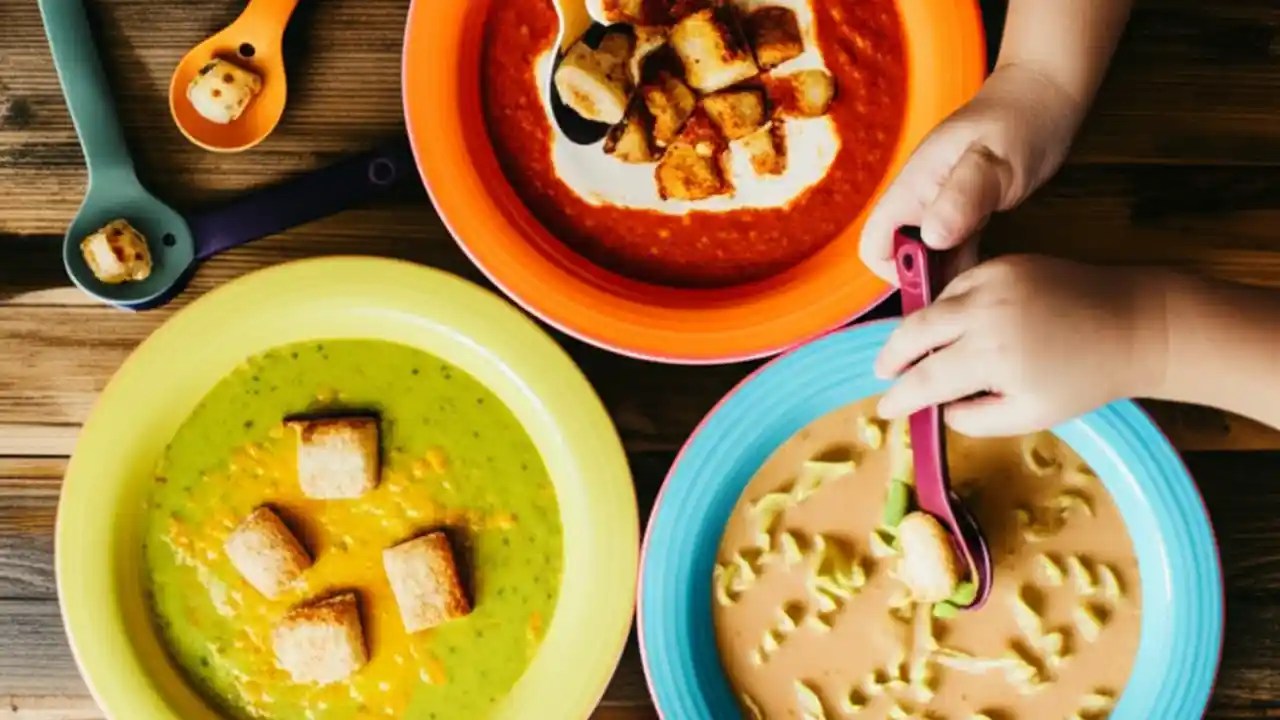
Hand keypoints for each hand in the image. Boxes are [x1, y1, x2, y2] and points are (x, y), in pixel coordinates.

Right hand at [859, 64, 1085, 282]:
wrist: (1044, 91)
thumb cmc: (1021, 121)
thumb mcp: (996, 161)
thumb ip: (963, 196)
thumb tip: (931, 238)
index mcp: (914, 186)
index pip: (875, 243)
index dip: (895, 271)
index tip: (932, 281)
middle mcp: (918, 197)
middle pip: (899, 254)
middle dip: (923, 279)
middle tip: (965, 290)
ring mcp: (939, 202)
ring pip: (926, 254)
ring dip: (946, 273)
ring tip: (980, 283)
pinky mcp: (961, 207)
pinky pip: (950, 245)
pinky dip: (963, 261)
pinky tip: (988, 265)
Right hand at [874, 255, 1163, 436]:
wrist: (1132, 324)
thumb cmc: (1084, 379)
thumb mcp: (1029, 415)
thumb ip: (975, 418)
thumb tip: (939, 408)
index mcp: (990, 356)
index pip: (924, 379)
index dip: (899, 397)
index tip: (885, 408)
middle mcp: (983, 312)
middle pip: (914, 332)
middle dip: (892, 355)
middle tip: (883, 372)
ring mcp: (992, 281)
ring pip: (934, 305)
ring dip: (919, 330)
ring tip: (914, 353)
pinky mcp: (1005, 263)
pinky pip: (959, 286)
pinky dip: (948, 307)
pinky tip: (952, 326)